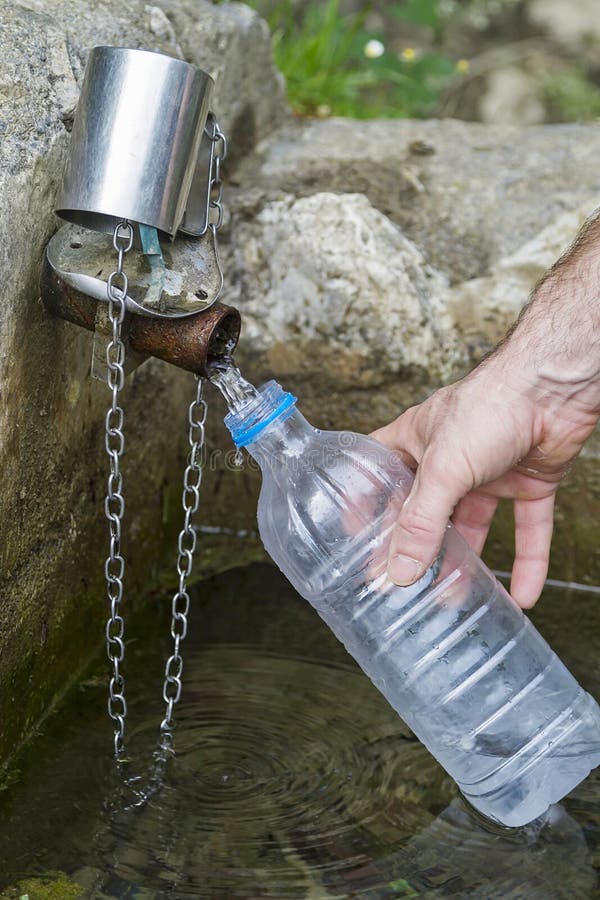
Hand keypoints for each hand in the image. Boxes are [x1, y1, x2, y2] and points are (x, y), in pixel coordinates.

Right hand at [371, 351, 599, 607]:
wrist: (555, 388)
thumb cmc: (493, 403)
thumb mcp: (444, 468)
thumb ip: (422, 522)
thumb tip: (400, 569)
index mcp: (415, 440)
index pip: (379, 474)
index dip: (365, 504)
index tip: (355, 538)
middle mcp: (449, 457)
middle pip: (425, 510)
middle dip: (417, 547)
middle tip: (402, 583)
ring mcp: (489, 471)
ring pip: (473, 525)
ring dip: (468, 561)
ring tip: (455, 599)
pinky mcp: (528, 482)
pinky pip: (527, 529)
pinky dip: (527, 561)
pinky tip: (523, 593)